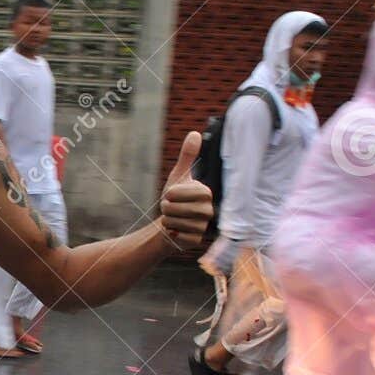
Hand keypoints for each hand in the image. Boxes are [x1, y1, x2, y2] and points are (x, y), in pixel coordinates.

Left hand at [157, 130, 212, 252]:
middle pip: (173, 208)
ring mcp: (203, 226)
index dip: (168, 194)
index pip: (176, 193)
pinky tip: (176, 231)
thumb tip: (195, 133)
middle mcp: (208, 210)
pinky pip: (175, 235)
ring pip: (172, 221)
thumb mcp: (178, 176)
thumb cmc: (175, 199)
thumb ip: (187, 156)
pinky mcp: (196, 241)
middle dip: (165, 208)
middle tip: (171, 208)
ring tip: (173, 218)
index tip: (171, 196)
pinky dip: (169, 232)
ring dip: (166, 220)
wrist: (170, 224)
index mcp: (205, 192)